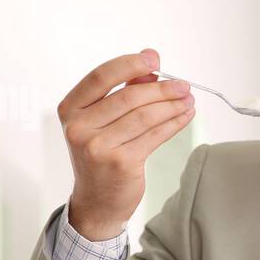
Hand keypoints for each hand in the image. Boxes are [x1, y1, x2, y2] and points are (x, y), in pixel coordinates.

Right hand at [58, 49, 195, 240]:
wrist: (96, 201)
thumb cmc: (101, 154)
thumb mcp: (102, 120)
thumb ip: (123, 90)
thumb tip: (150, 62)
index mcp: (70, 110)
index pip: (100, 77)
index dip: (130, 64)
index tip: (154, 59)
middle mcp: (79, 127)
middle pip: (128, 97)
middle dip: (161, 88)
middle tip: (183, 84)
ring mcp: (99, 147)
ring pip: (144, 116)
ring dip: (172, 105)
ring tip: (188, 99)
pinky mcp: (121, 163)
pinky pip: (155, 136)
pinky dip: (174, 123)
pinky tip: (185, 115)